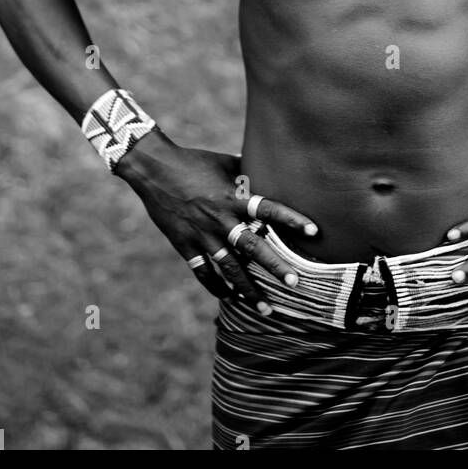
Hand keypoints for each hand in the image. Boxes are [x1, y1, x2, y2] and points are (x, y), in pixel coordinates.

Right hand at [114, 129, 318, 309]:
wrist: (153, 169)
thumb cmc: (192, 161)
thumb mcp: (223, 162)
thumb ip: (247, 170)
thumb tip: (268, 167)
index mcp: (233, 196)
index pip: (269, 208)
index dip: (291, 218)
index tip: (313, 230)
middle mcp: (220, 219)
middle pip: (252, 247)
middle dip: (274, 267)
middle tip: (294, 284)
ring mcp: (202, 235)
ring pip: (229, 268)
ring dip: (248, 289)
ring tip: (266, 308)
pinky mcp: (184, 245)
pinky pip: (202, 271)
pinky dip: (215, 286)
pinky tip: (228, 298)